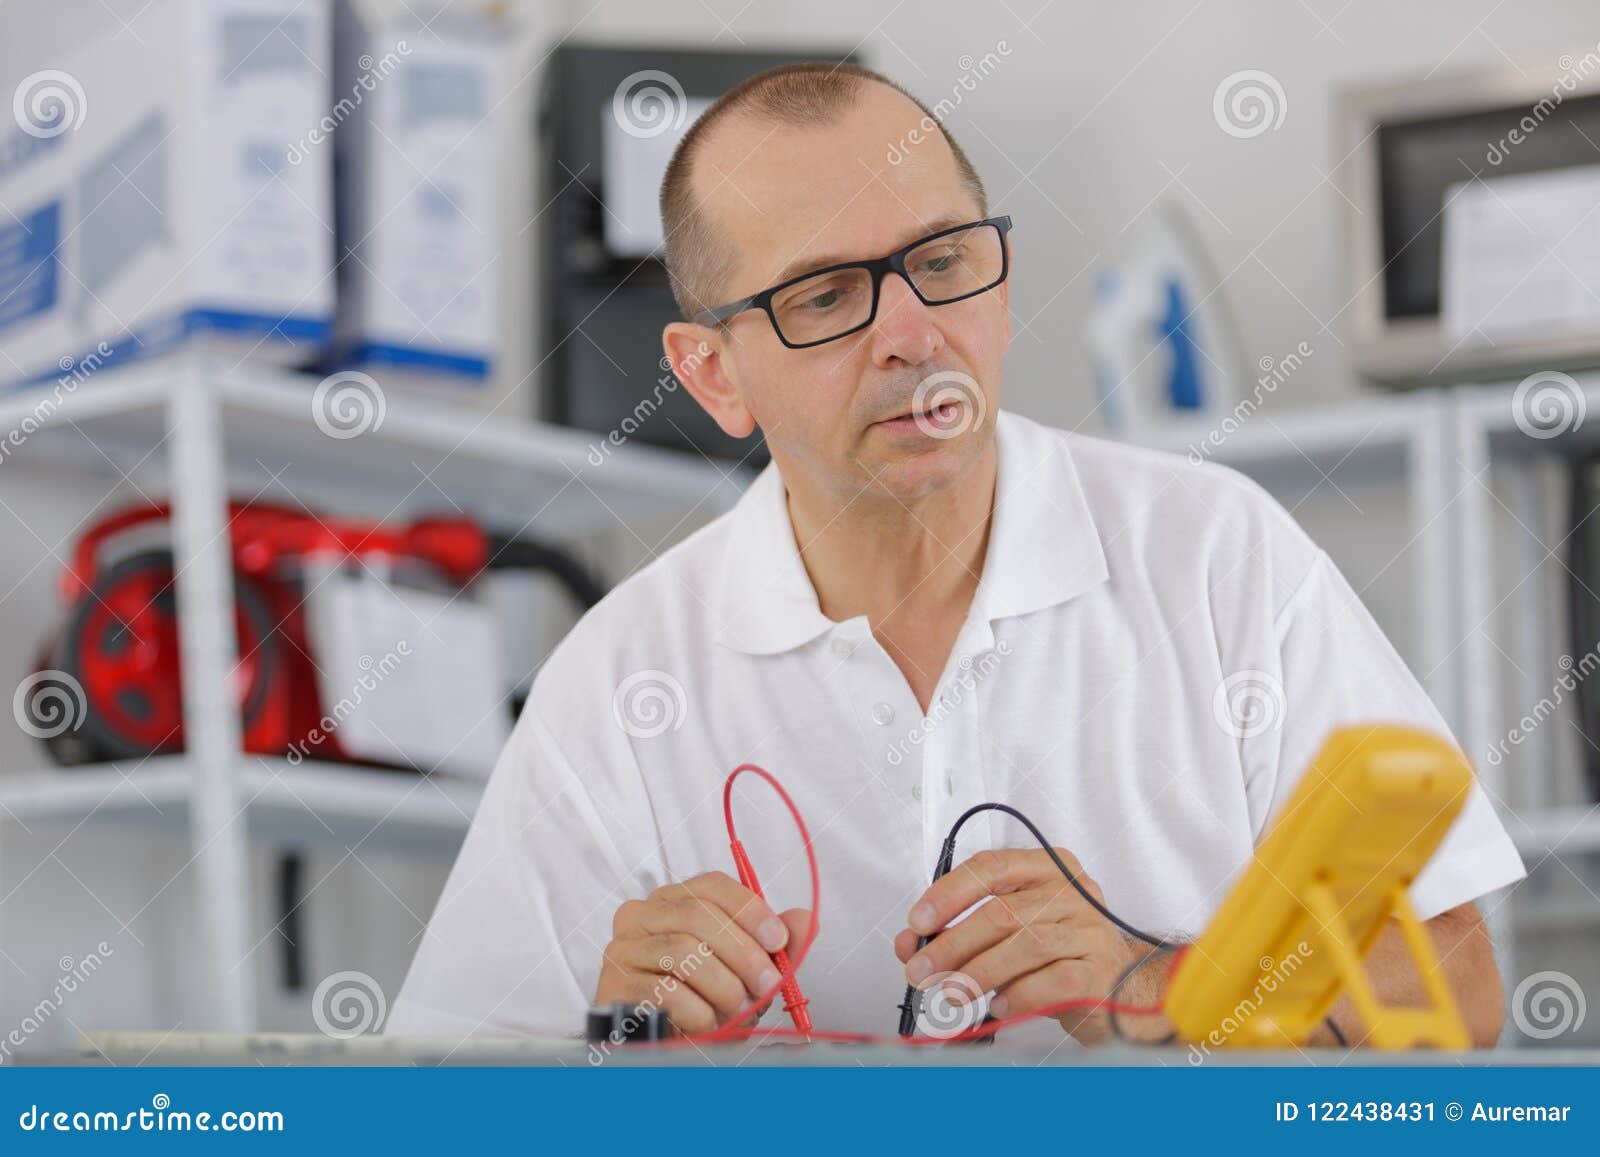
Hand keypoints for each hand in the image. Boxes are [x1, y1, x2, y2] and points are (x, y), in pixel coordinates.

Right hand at [596, 870, 811, 1034]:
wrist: (666, 1043)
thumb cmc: (704, 999)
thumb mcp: (746, 970)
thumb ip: (776, 945)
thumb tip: (805, 920)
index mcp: (674, 900)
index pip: (712, 885)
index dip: (750, 909)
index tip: (778, 939)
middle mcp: (641, 914)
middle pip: (698, 916)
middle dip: (743, 952)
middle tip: (768, 983)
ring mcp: (623, 948)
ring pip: (682, 952)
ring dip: (722, 986)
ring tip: (737, 1009)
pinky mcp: (614, 984)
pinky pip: (663, 991)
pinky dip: (698, 1011)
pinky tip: (708, 1023)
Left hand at [894, 847, 1171, 1043]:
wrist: (1123, 985)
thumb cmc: (1060, 951)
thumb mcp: (1010, 932)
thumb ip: (960, 932)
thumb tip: (910, 945)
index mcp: (1048, 867)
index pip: (991, 867)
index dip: (948, 893)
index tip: (917, 922)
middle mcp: (1072, 892)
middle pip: (1002, 912)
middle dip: (952, 943)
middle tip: (921, 968)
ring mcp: (1090, 930)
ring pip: (1024, 946)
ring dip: (977, 972)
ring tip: (952, 992)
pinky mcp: (1099, 971)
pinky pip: (1052, 981)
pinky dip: (1017, 994)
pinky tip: (998, 1005)